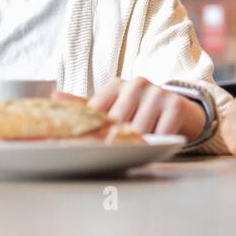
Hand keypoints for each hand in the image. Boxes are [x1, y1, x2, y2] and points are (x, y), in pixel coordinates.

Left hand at [53, 77, 205, 139]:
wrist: (182, 111)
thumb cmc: (141, 112)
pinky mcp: (175, 104)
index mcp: (116, 84)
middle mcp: (136, 84)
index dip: (95, 132)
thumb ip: (86, 106)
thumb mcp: (114, 107)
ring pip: (139, 130)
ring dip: (140, 143)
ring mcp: (157, 92)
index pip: (97, 110)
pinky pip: (161, 133)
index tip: (93, 147)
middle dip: (118, 140)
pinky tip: (158, 142)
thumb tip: (54, 96)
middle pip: (117, 122)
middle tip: (119, 151)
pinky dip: (158, 143)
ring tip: (140, 146)